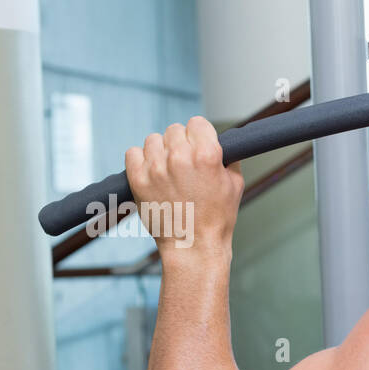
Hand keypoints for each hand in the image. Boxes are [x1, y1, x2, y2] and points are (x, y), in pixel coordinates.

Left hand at [125, 116, 243, 254]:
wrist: (194, 247)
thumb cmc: (216, 219)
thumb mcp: (235, 185)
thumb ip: (228, 158)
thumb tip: (220, 144)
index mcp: (207, 155)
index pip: (197, 123)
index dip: (200, 134)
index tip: (199, 146)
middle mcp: (180, 157)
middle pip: (174, 129)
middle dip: (180, 143)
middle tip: (184, 163)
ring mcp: (156, 168)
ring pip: (153, 140)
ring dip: (160, 151)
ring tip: (168, 171)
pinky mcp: (137, 179)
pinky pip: (132, 153)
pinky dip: (140, 160)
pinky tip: (152, 173)